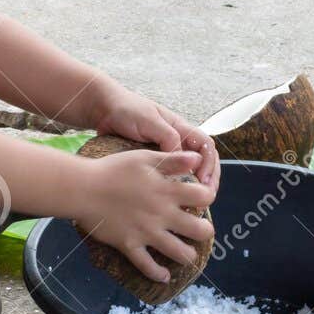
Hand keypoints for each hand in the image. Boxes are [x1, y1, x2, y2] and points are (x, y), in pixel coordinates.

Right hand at [73, 150, 215, 283]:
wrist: (83, 188)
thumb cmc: (113, 169)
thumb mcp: (145, 158)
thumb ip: (174, 160)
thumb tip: (199, 160)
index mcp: (167, 191)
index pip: (204, 197)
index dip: (207, 197)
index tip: (200, 198)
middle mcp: (162, 214)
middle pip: (200, 230)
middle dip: (204, 231)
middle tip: (198, 229)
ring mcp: (147, 232)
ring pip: (179, 252)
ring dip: (188, 255)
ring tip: (187, 253)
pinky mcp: (130, 245)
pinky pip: (147, 266)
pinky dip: (158, 274)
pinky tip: (164, 275)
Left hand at [90, 85, 220, 194]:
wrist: (103, 111)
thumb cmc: (127, 110)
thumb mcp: (149, 120)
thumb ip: (168, 137)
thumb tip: (183, 159)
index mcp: (180, 129)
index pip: (205, 146)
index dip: (210, 163)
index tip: (203, 180)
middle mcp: (177, 142)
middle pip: (203, 162)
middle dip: (208, 179)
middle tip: (205, 197)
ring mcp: (165, 154)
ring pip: (188, 172)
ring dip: (194, 187)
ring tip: (193, 204)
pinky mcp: (153, 164)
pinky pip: (170, 177)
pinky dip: (175, 190)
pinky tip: (173, 202)